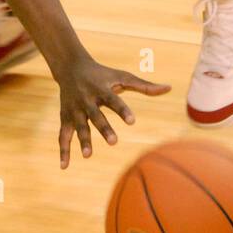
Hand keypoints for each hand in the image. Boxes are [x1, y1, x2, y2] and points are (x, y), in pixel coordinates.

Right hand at [55, 54, 169, 168]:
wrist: (70, 66)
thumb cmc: (103, 74)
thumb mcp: (122, 76)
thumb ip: (144, 86)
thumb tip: (169, 88)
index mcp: (102, 89)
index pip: (113, 100)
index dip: (122, 110)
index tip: (132, 121)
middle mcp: (87, 99)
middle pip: (96, 115)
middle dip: (104, 128)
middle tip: (114, 142)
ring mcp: (75, 109)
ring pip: (79, 126)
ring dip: (83, 140)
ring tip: (88, 155)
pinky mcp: (66, 117)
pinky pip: (63, 136)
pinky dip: (63, 150)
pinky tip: (65, 166)